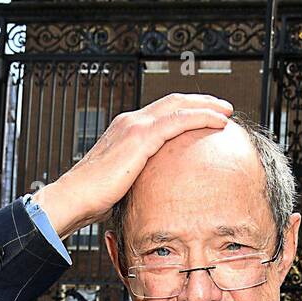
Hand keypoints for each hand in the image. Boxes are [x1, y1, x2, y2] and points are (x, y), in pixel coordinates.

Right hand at [32, 93, 233, 237]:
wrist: (75, 198)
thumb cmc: (93, 198)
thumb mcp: (122, 185)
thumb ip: (139, 179)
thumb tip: (153, 192)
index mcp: (126, 131)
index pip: (162, 113)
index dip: (185, 112)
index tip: (204, 118)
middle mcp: (130, 122)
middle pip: (173, 102)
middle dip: (201, 102)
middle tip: (222, 108)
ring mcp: (135, 127)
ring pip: (179, 105)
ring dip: (206, 106)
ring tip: (226, 112)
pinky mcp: (140, 137)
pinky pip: (179, 120)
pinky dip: (201, 117)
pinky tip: (218, 122)